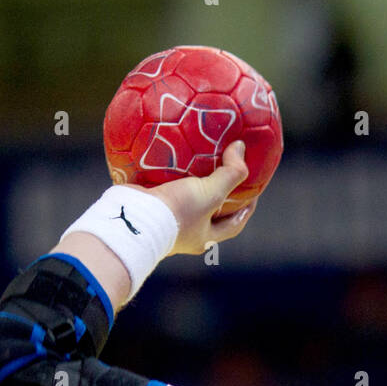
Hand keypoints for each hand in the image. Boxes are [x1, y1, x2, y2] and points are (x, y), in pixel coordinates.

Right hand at [131, 140, 257, 255]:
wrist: (132, 219)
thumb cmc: (177, 212)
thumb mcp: (209, 193)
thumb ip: (229, 174)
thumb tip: (242, 149)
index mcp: (205, 236)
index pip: (235, 224)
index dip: (247, 208)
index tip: (254, 189)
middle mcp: (187, 233)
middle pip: (210, 214)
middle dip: (219, 196)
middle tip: (226, 172)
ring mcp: (166, 222)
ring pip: (185, 201)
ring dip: (191, 184)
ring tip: (197, 160)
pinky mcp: (148, 207)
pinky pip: (162, 189)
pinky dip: (166, 175)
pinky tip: (168, 158)